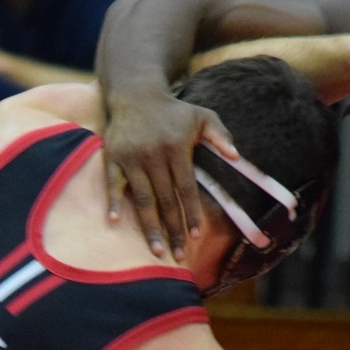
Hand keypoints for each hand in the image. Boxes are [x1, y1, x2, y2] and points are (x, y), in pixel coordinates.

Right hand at [101, 86, 238, 262]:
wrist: (136, 93)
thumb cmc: (174, 110)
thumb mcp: (202, 116)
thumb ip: (221, 135)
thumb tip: (236, 155)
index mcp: (176, 147)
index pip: (186, 188)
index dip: (191, 212)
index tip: (196, 235)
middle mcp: (153, 154)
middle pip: (165, 199)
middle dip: (173, 229)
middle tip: (179, 255)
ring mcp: (131, 157)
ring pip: (141, 198)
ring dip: (149, 226)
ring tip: (156, 250)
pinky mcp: (112, 157)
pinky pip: (112, 183)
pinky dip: (113, 202)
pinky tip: (115, 222)